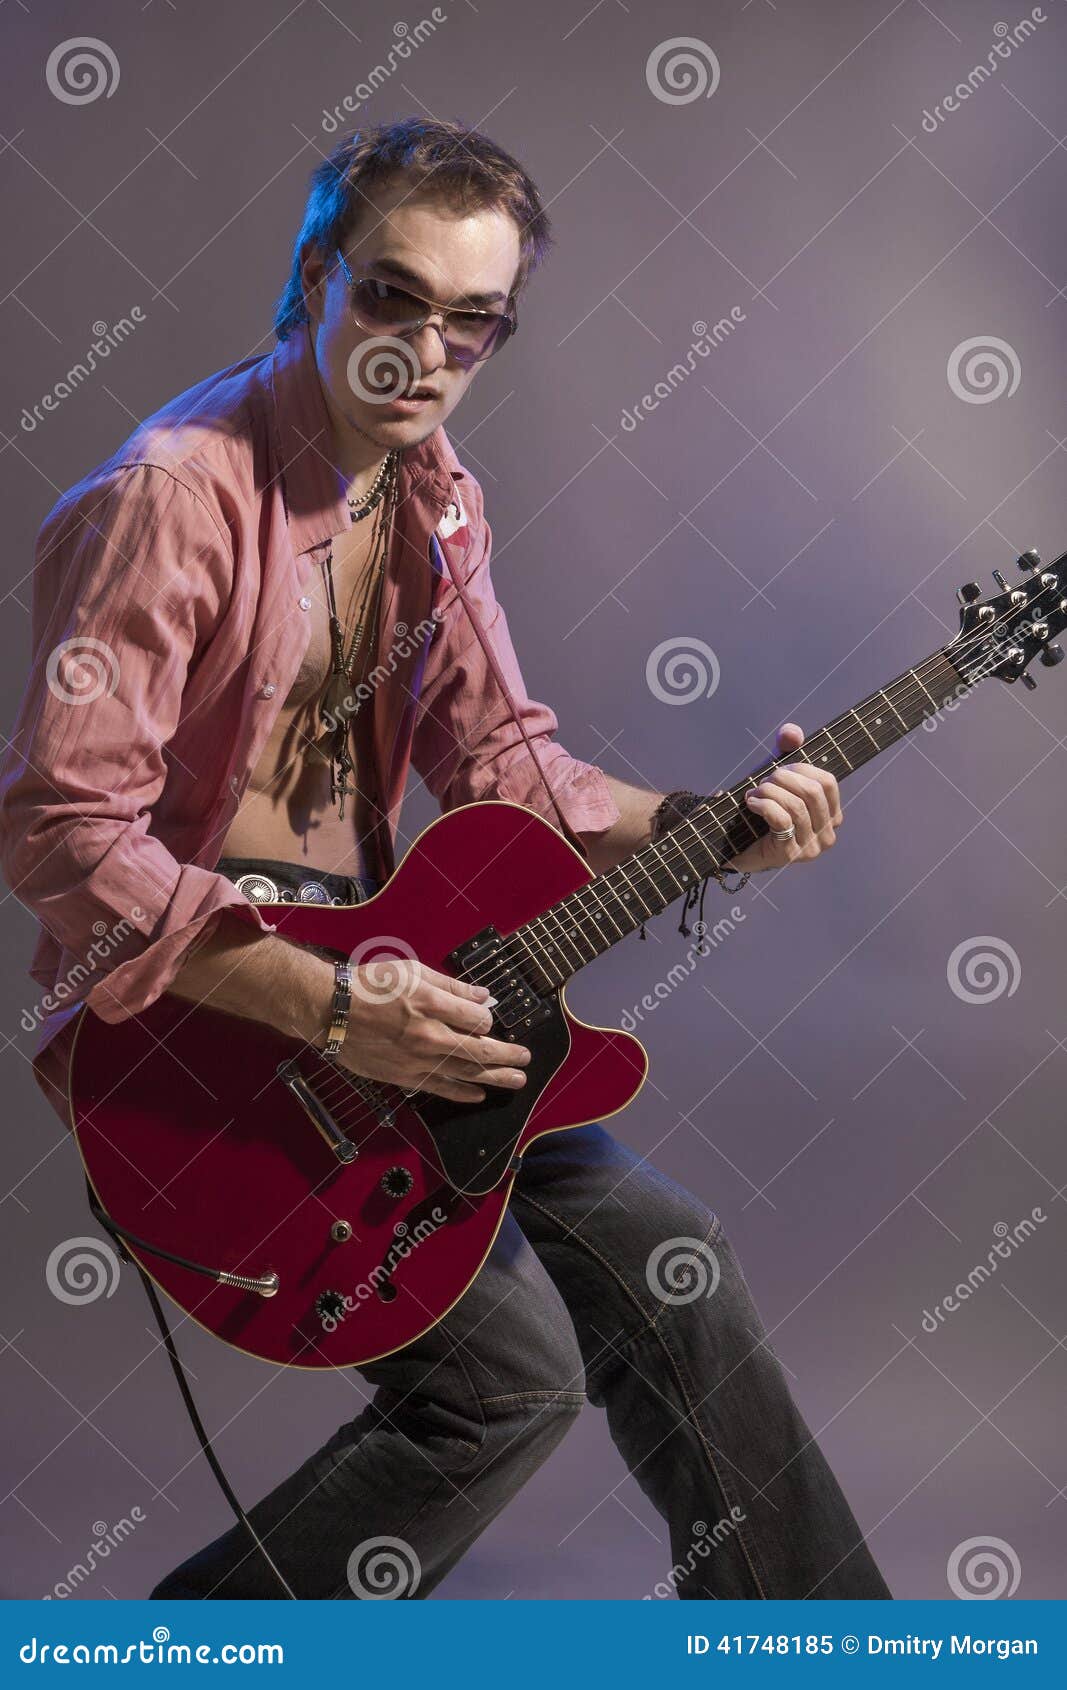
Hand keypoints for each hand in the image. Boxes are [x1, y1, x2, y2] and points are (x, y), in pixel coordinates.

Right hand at [338, 959, 530, 1103]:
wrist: (331, 1011)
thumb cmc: (369, 986)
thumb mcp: (412, 971)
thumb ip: (451, 985)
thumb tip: (482, 996)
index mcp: (432, 1005)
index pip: (478, 1019)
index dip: (488, 1020)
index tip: (487, 1019)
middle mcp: (429, 1035)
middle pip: (480, 1050)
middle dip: (508, 1056)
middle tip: (526, 1059)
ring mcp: (418, 1060)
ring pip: (466, 1073)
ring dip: (496, 1078)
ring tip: (517, 1081)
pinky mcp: (404, 1076)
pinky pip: (440, 1088)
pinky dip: (463, 1093)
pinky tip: (479, 1095)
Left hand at [723, 722, 842, 873]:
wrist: (735, 849)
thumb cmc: (760, 813)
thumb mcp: (775, 779)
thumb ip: (785, 752)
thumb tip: (792, 733)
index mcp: (831, 816)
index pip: (828, 782)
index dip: (803, 768)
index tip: (779, 768)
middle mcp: (826, 834)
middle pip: (812, 792)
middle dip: (783, 779)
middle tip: (763, 781)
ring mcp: (810, 848)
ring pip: (796, 806)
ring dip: (769, 792)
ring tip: (754, 793)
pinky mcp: (788, 855)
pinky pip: (782, 820)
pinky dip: (764, 805)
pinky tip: (752, 803)